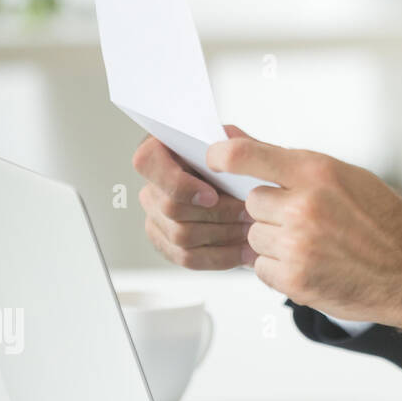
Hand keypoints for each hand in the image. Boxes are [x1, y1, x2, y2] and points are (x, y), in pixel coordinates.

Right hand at [133, 124, 253, 269]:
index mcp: (159, 152)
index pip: (147, 163)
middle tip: (249, 213)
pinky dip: (220, 257)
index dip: (178, 184)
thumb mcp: (238, 142)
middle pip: (170, 208)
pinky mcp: (167, 243)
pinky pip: (188, 258)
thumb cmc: (237, 161)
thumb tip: (227, 153)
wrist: (244, 186)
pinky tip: (246, 252)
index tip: (211, 196)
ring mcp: (156, 218)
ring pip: (181, 236)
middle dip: (216, 213)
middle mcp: (151, 187)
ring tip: (254, 230)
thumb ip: (231, 143)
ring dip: (223, 235)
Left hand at [206, 136, 401, 355]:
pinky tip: (311, 265)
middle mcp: (305, 206)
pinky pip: (261, 269)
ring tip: (314, 245)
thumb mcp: (347, 178)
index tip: (214, 158)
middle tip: (305, 220)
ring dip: (275, 243)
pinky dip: (280, 270)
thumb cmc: (386, 223)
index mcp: (319, 172)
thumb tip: (237, 138)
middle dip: (272, 212)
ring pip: (255, 238)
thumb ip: (290, 163)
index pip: (248, 155)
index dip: (222, 155)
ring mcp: (298, 244)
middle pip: (253, 202)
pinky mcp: (295, 279)